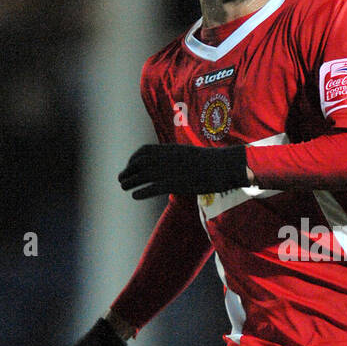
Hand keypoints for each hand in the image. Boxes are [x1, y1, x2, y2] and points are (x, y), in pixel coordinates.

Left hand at [118, 143, 248, 198]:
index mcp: (171, 149)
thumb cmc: (212, 162)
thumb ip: (178, 157)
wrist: (225, 166)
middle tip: (121, 179)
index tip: (129, 166)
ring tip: (123, 187)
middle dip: (128, 171)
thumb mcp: (192, 154)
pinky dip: (142, 191)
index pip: (144, 151)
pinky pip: (153, 188)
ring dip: (130, 181)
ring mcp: (171, 170)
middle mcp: (167, 158)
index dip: (133, 159)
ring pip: (143, 175)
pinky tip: (135, 195)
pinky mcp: (176, 184)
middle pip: (140, 163)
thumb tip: (172, 162)